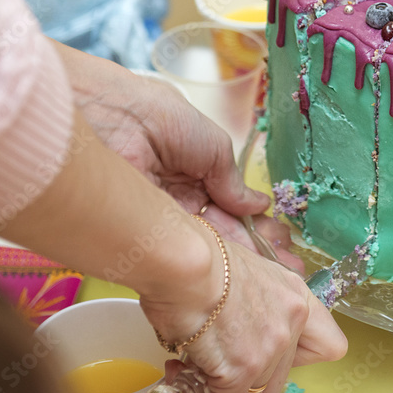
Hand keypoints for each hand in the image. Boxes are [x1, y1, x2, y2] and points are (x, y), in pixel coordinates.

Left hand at [53, 42, 303, 271]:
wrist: (104, 120)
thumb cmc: (155, 117)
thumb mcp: (208, 141)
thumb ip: (231, 179)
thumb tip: (257, 205)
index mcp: (190, 168)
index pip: (228, 201)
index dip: (255, 221)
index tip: (280, 239)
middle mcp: (176, 196)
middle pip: (221, 228)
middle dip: (256, 247)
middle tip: (287, 266)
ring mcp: (160, 219)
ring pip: (206, 244)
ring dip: (241, 260)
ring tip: (277, 276)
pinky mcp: (141, 238)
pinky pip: (182, 252)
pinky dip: (213, 264)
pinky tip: (242, 275)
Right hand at [142, 234, 347, 392]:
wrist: (184, 262)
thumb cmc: (204, 257)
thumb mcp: (251, 271)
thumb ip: (263, 302)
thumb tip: (245, 321)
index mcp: (296, 297)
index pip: (330, 346)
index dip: (302, 355)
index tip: (276, 352)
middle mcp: (291, 324)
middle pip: (282, 376)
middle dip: (251, 373)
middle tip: (223, 357)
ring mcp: (269, 350)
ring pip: (254, 391)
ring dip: (226, 382)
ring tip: (197, 361)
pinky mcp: (242, 371)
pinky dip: (204, 387)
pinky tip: (182, 367)